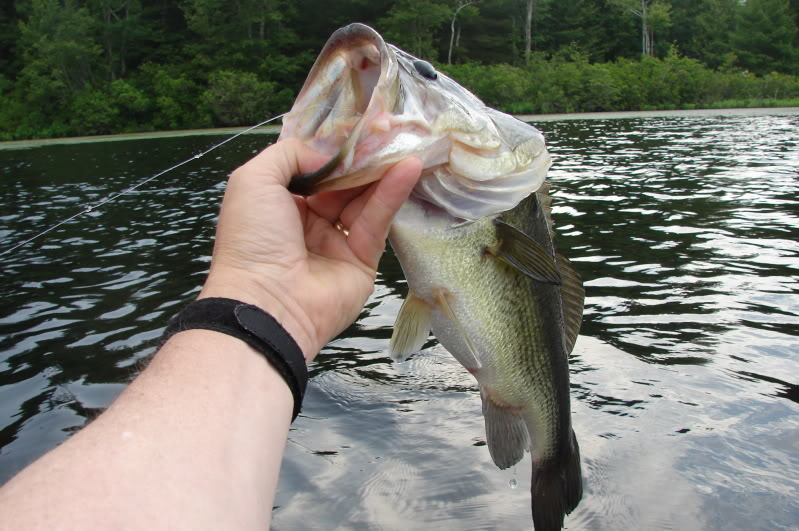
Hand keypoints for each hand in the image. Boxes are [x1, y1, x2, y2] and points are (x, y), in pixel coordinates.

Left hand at [199, 138, 420, 360]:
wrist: (267, 302)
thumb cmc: (252, 239)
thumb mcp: (254, 180)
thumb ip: (291, 153)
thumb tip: (329, 154)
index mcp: (280, 202)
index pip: (314, 166)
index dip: (335, 146)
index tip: (359, 124)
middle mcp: (308, 219)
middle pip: (343, 180)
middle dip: (363, 155)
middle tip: (389, 127)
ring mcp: (336, 240)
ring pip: (364, 197)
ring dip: (382, 170)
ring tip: (404, 142)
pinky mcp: (363, 259)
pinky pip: (378, 220)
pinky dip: (392, 193)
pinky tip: (407, 167)